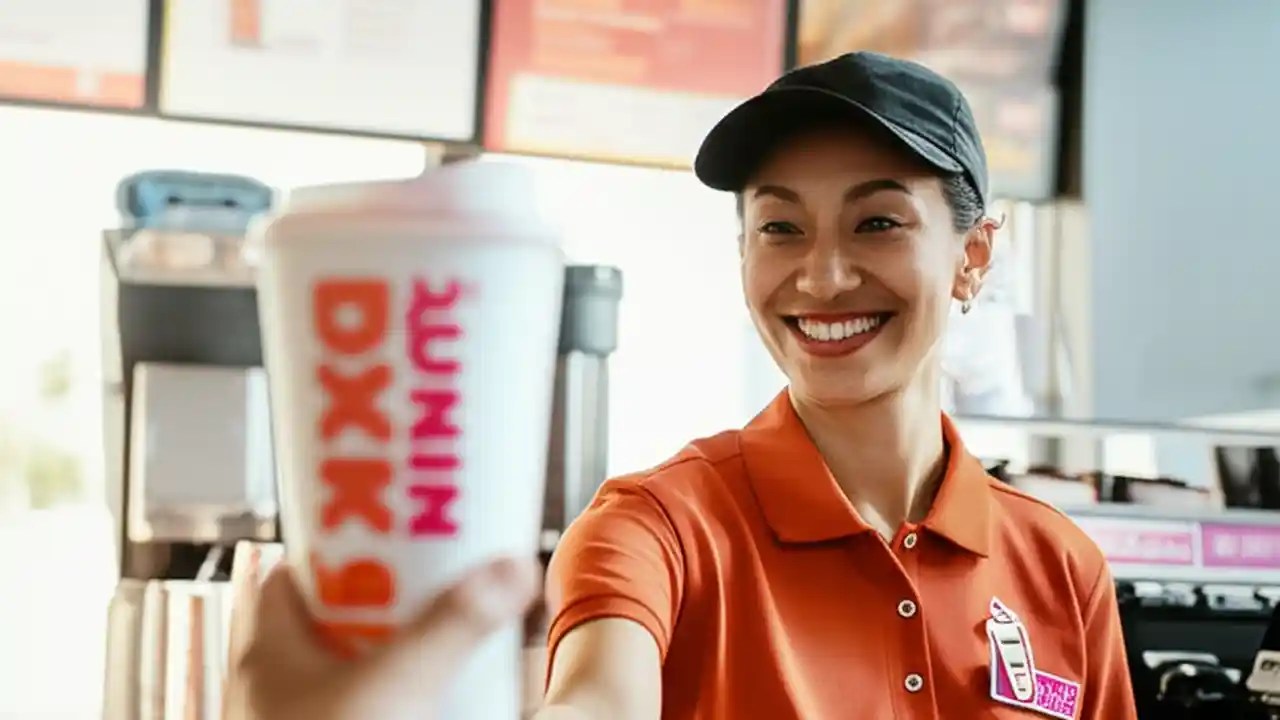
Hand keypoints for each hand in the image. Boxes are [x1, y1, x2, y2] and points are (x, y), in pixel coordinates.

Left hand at [236, 557, 539, 719]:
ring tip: (444, 640)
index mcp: (266, 649)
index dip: (340, 546)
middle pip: (331, 617)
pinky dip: (398, 698)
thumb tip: (508, 570)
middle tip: (435, 584)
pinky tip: (435, 700)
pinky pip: (364, 708)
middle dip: (385, 600)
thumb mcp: (395, 686)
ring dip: (396, 651)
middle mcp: (273, 684)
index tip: (391, 530)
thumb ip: (453, 626)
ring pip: (349, 667)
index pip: (291, 570)